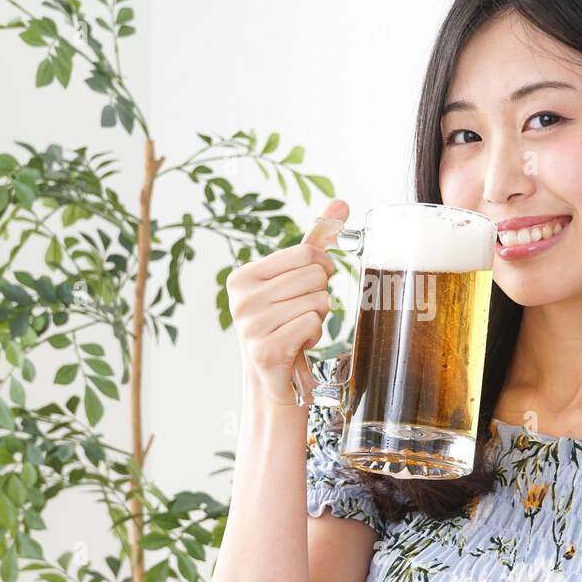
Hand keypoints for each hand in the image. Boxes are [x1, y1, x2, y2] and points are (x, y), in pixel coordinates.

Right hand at [228, 198, 348, 406]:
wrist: (273, 377)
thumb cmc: (284, 323)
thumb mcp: (294, 280)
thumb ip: (315, 241)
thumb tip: (340, 203)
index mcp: (243, 276)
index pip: (305, 253)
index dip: (322, 268)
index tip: (312, 284)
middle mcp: (241, 298)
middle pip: (314, 276)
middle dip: (319, 296)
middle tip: (300, 313)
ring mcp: (250, 325)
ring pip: (318, 301)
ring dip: (318, 318)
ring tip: (298, 329)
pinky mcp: (265, 350)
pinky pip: (312, 324)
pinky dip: (313, 335)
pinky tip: (297, 344)